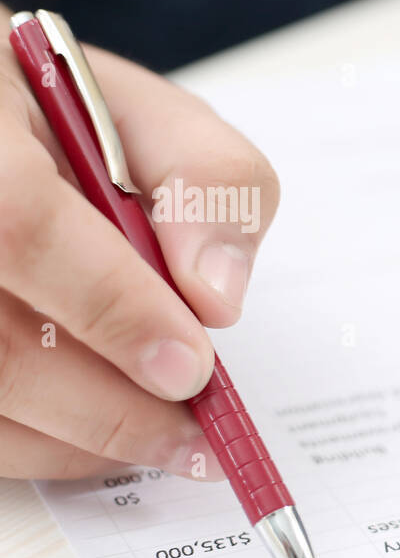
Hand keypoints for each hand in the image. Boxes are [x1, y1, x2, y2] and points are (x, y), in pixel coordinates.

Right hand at [0, 7, 279, 479]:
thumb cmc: (48, 114)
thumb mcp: (138, 111)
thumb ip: (206, 177)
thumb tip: (217, 294)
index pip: (24, 223)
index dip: (115, 307)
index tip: (192, 365)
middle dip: (113, 404)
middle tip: (197, 429)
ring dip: (81, 438)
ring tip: (163, 437)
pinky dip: (43, 446)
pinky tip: (98, 434)